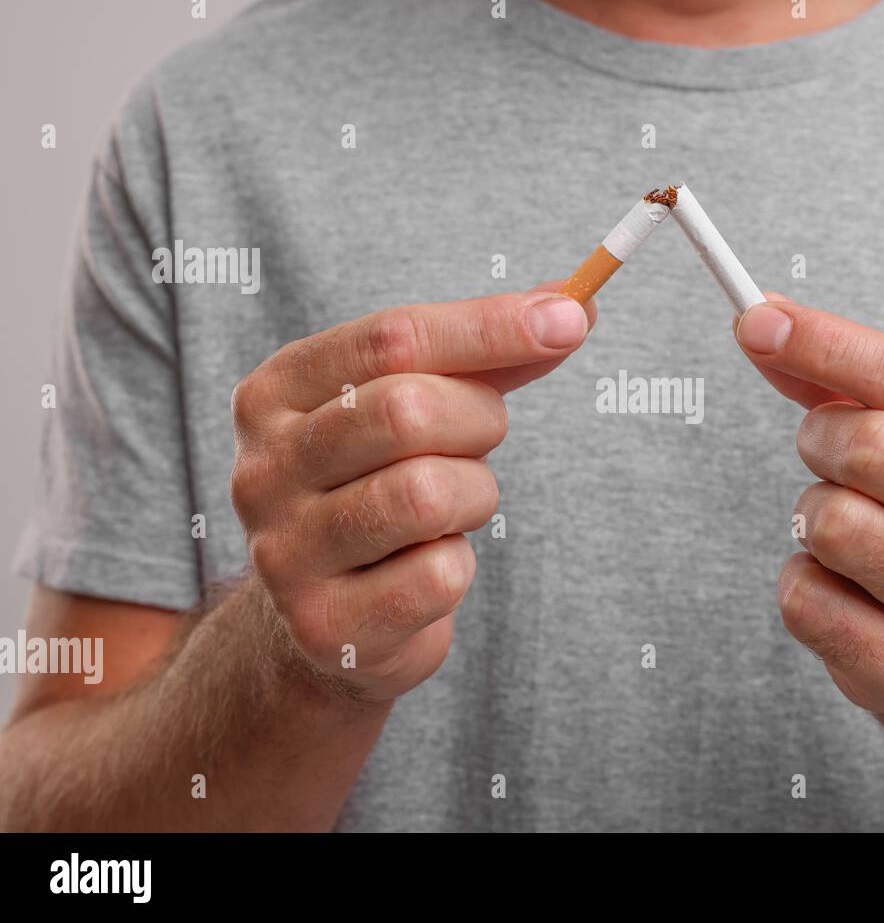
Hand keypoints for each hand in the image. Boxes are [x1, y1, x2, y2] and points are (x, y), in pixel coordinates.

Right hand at [230, 286, 592, 700]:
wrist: (325, 621)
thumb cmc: (382, 486)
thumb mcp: (419, 406)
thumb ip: (487, 357)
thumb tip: (573, 304)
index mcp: (277, 394)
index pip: (392, 338)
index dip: (489, 326)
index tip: (569, 319)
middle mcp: (263, 468)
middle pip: (406, 411)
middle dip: (478, 422)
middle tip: (478, 443)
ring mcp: (286, 552)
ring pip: (426, 494)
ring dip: (473, 496)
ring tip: (451, 508)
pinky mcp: (326, 626)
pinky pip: (438, 576)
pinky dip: (457, 568)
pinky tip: (426, 570)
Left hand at [735, 297, 883, 713]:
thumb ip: (840, 375)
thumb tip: (762, 322)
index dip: (825, 341)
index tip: (756, 319)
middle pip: (871, 446)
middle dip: (820, 440)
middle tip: (826, 456)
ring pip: (831, 523)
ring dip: (810, 516)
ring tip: (846, 531)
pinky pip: (803, 597)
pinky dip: (801, 581)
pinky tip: (843, 589)